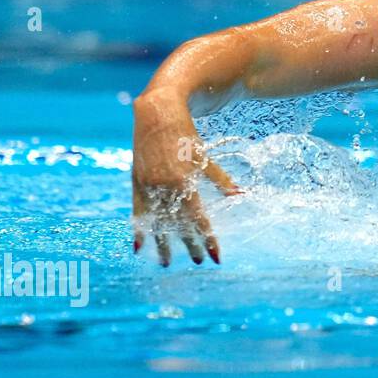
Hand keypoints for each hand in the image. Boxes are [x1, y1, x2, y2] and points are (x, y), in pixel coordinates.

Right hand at [131, 90, 238, 264]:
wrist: (157, 115)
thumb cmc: (186, 136)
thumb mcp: (204, 158)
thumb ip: (221, 180)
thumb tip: (241, 195)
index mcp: (185, 181)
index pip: (198, 219)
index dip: (208, 238)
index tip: (216, 256)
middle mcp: (164, 187)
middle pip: (178, 224)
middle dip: (188, 244)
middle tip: (197, 261)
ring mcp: (148, 186)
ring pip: (157, 222)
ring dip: (163, 244)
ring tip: (167, 263)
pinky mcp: (136, 183)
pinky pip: (137, 212)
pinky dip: (139, 229)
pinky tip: (140, 246)